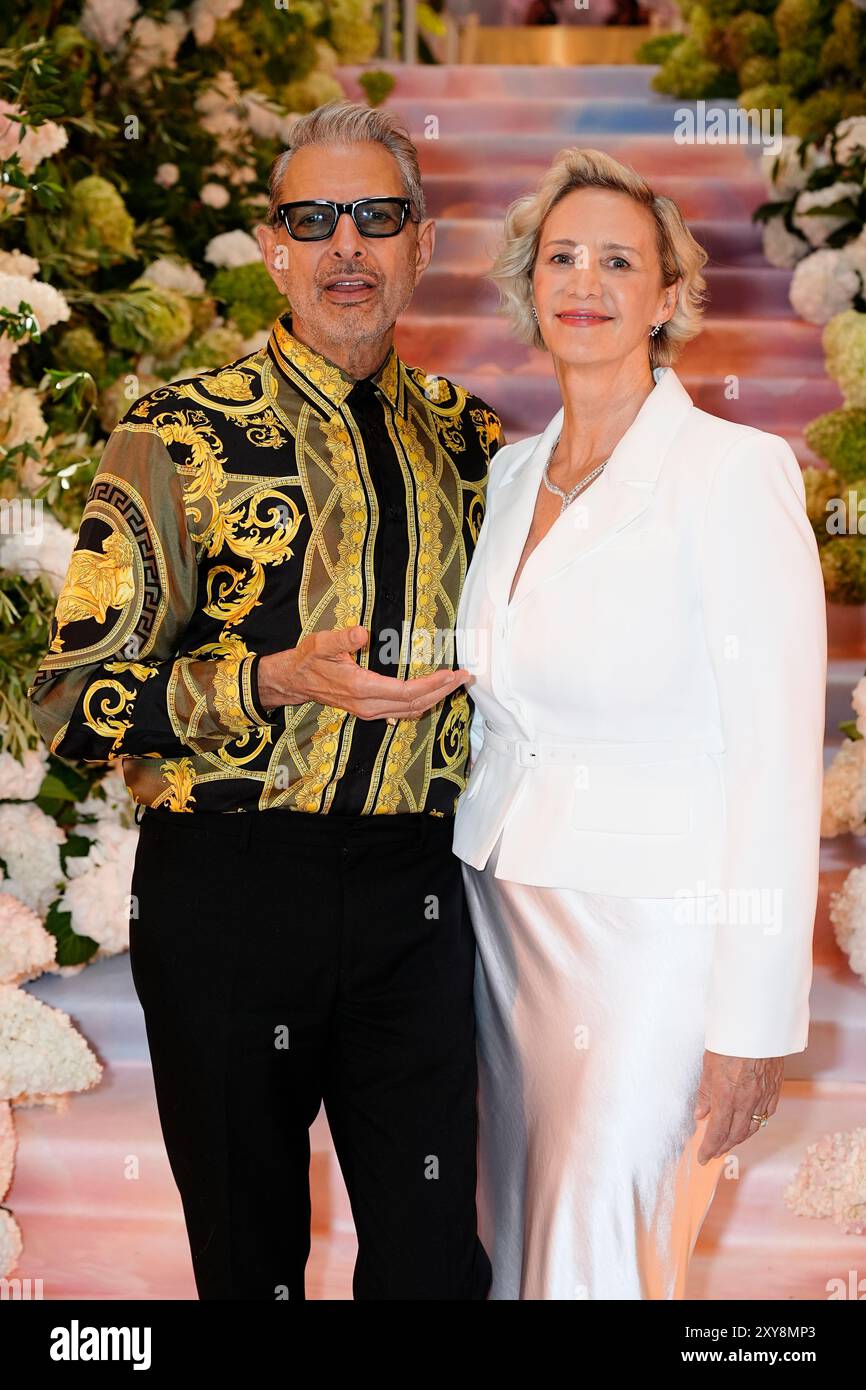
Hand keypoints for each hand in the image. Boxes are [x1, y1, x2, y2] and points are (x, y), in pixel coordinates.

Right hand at [257, 625, 471, 720]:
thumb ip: (342, 638)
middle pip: (414, 704)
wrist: (295, 681)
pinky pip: (402, 712)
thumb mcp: (321, 644)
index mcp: (362, 688)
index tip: (451, 673)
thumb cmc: (309, 660)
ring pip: (410, 710)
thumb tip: (363, 632)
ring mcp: (370, 712)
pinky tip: (434, 695)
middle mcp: (369, 705)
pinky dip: (422, 704)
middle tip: (465, 677)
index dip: (432, 684)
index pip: (406, 690)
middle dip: (442, 691)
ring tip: (455, 684)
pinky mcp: (370, 711)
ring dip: (436, 698)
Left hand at [693, 1050, 782, 1163]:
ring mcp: (762, 1097)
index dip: (709, 1148)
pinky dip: (756, 1124)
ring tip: (729, 1142)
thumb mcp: (708, 1066)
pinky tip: (750, 1124)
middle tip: (715, 1153)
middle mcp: (746, 1101)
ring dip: (739, 1138)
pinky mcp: (774, 1090)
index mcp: (726, 1097)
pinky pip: (766, 1114)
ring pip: (752, 1127)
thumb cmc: (730, 1041)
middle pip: (735, 1134)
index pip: (717, 1132)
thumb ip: (705, 1094)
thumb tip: (700, 1115)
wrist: (758, 1026)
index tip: (703, 1157)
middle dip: (723, 1147)